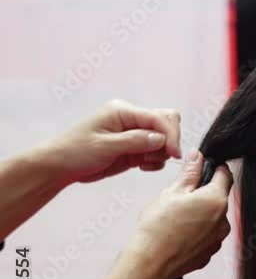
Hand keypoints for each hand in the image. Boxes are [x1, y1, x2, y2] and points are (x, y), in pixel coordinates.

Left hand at [43, 99, 181, 184]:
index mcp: (123, 111)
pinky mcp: (134, 148)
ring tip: (142, 163)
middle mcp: (131, 120)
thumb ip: (135, 141)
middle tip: (158, 159)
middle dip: (168, 142)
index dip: (171, 134)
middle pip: (166, 124)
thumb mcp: (104, 146)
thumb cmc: (75, 152)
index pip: (159, 117)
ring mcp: (133, 134)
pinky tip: (141, 166)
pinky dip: (155, 161)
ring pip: (163, 140)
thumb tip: (162, 139)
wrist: (59, 166)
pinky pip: (156, 152)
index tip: (174, 154)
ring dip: (160, 154)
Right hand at [120, 150, 232, 278]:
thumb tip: (198, 157)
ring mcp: (218, 239)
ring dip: (200, 214)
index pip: (226, 175)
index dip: (215, 168)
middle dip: (203, 194)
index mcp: (216, 200)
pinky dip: (196, 231)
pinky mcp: (209, 253)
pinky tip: (178, 233)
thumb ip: (190, 173)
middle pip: (219, 198)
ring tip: (176, 218)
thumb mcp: (172, 192)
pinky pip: (207, 235)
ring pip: (213, 218)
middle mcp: (223, 221)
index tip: (206, 167)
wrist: (149, 262)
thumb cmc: (157, 227)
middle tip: (181, 197)